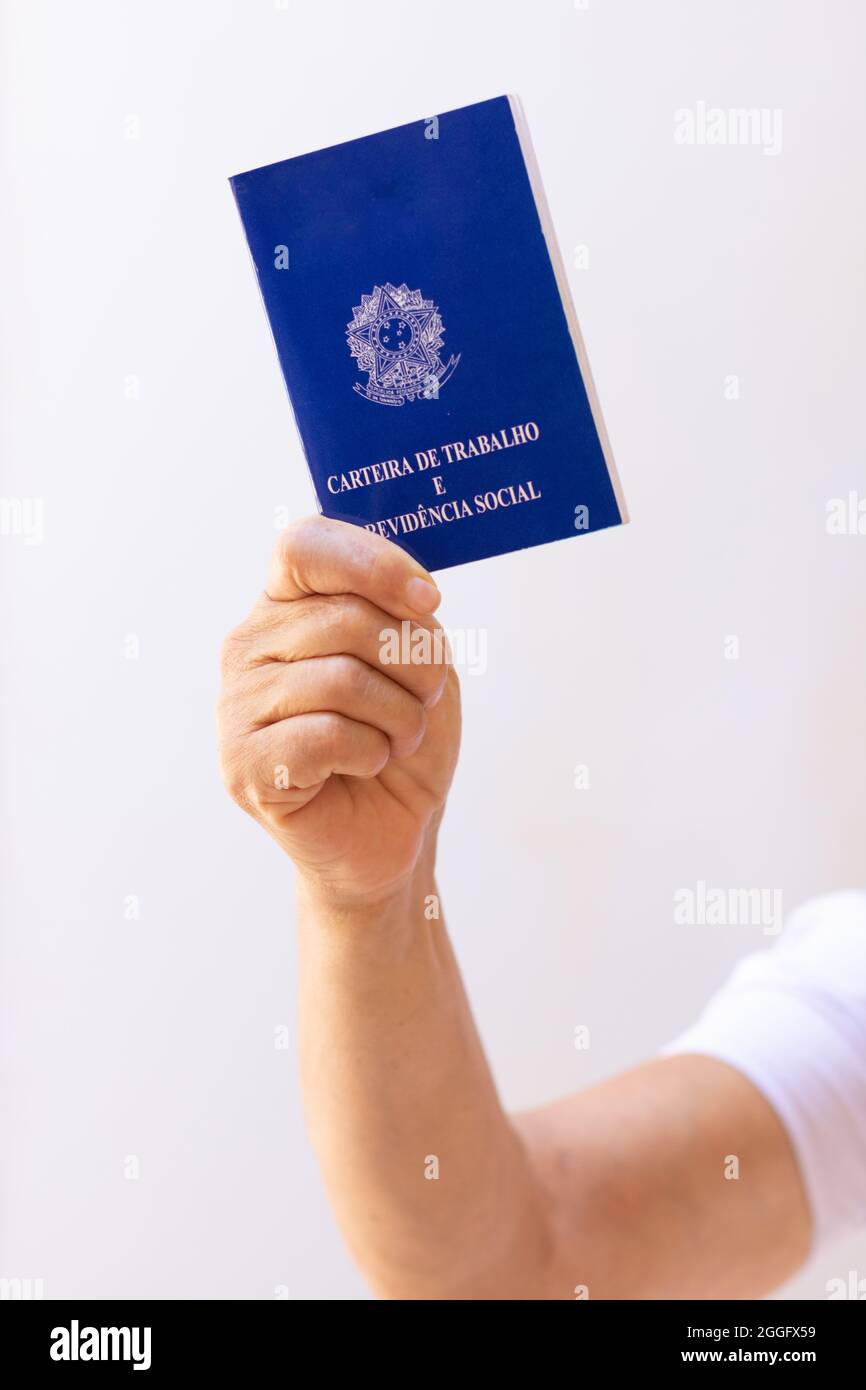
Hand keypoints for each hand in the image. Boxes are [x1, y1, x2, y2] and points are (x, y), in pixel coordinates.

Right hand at [217, 517, 460, 903]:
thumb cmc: (403, 736)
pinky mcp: (243, 765)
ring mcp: (236, 705)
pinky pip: (324, 736)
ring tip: (397, 739)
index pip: (303, 546)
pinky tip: (365, 765)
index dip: (373, 564)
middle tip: (423, 700)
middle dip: (412, 664)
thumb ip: (404, 617)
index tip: (429, 602)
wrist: (395, 830)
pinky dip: (370, 752)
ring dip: (399, 716)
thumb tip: (409, 597)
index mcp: (284, 606)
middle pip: (344, 618)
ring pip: (341, 680)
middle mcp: (248, 646)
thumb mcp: (420, 660)